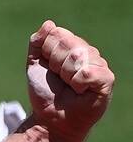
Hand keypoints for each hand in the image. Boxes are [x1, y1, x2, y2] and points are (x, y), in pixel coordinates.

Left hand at [25, 20, 114, 141]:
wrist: (49, 118)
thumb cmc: (45, 93)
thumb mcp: (35, 65)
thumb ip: (38, 43)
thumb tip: (49, 24)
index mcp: (73, 46)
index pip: (59, 34)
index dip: (48, 52)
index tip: (49, 68)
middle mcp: (89, 53)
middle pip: (69, 44)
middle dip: (56, 64)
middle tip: (58, 79)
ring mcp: (99, 65)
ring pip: (79, 57)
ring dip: (65, 75)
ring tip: (68, 87)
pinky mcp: (106, 80)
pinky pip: (88, 72)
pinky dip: (77, 83)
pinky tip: (79, 91)